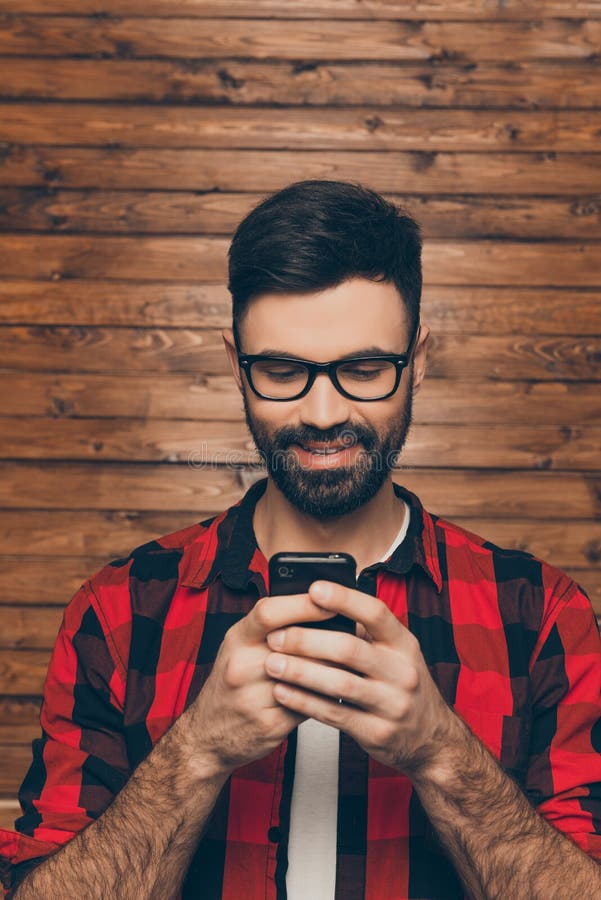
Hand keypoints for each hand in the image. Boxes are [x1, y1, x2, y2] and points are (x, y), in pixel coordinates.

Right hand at [186, 591, 338, 775]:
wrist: (207, 735)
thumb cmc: (232, 682)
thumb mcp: (240, 645)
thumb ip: (272, 627)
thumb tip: (321, 608)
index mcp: (236, 639)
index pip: (269, 612)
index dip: (303, 604)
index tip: (332, 600)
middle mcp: (241, 666)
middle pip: (295, 645)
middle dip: (329, 640)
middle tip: (354, 636)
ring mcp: (253, 698)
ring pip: (308, 677)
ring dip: (333, 670)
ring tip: (351, 663)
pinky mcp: (269, 725)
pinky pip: (309, 706)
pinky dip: (324, 698)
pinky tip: (334, 692)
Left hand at [264, 580, 456, 773]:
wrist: (431, 738)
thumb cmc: (401, 683)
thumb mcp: (396, 652)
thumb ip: (365, 632)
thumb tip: (319, 602)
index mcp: (404, 643)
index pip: (375, 612)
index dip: (345, 599)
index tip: (314, 588)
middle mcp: (402, 672)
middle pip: (349, 648)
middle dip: (307, 641)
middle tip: (276, 636)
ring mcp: (392, 705)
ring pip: (338, 684)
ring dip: (300, 672)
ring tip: (272, 664)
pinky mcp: (377, 733)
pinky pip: (334, 714)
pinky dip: (304, 702)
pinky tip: (282, 692)